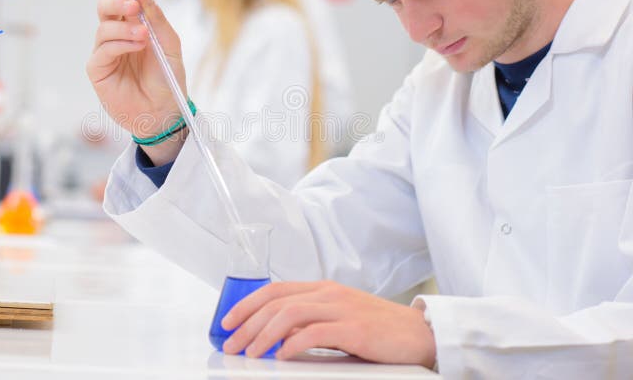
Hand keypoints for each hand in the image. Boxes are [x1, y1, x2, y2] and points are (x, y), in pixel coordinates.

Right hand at [87, 0, 187, 163]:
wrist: (165, 113)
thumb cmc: (168, 79)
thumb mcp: (170, 45)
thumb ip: (157, 18)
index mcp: (133, 24)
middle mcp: (116, 35)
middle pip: (105, 7)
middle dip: (117, 1)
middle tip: (134, 6)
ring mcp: (105, 52)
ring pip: (104, 27)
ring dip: (124, 28)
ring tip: (144, 37)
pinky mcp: (98, 70)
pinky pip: (103, 50)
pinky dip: (119, 44)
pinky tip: (136, 47)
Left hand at [220, 280, 435, 367]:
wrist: (418, 334)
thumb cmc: (378, 329)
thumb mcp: (338, 319)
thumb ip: (309, 323)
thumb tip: (276, 336)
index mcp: (323, 288)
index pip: (274, 290)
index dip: (246, 304)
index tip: (227, 322)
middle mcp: (328, 293)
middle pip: (275, 302)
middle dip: (246, 324)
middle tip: (230, 345)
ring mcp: (341, 308)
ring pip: (289, 314)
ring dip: (263, 335)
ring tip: (250, 354)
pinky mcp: (354, 328)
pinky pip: (314, 332)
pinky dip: (292, 344)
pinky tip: (281, 357)